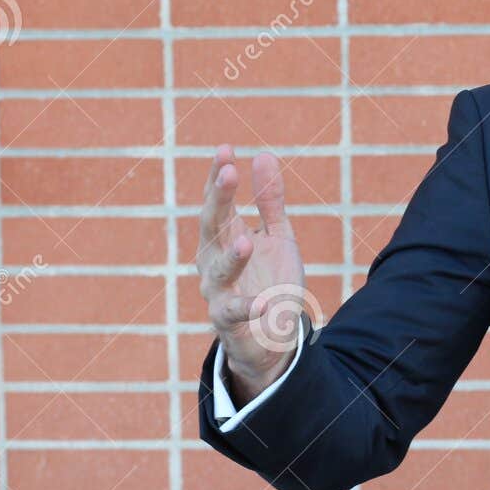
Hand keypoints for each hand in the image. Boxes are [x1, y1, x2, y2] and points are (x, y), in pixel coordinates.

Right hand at [197, 144, 307, 402]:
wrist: (273, 340)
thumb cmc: (270, 282)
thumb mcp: (277, 237)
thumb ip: (271, 202)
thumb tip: (263, 156)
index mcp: (224, 237)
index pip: (219, 201)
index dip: (220, 176)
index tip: (226, 149)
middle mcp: (212, 261)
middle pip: (212, 226)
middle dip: (219, 199)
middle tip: (228, 173)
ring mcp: (217, 291)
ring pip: (218, 270)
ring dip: (231, 256)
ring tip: (246, 242)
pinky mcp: (228, 322)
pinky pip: (234, 312)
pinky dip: (248, 306)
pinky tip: (264, 302)